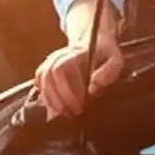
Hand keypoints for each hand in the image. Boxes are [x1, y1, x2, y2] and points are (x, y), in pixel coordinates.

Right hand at [34, 0, 124, 117]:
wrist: (94, 41)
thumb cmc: (105, 54)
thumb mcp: (115, 59)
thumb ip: (109, 71)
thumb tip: (93, 87)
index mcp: (75, 52)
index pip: (61, 68)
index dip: (67, 89)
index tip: (80, 105)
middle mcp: (59, 55)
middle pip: (48, 75)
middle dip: (59, 98)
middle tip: (73, 113)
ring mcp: (50, 61)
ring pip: (41, 79)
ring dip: (51, 100)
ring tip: (64, 114)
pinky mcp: (46, 69)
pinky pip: (39, 82)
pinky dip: (45, 96)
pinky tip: (56, 108)